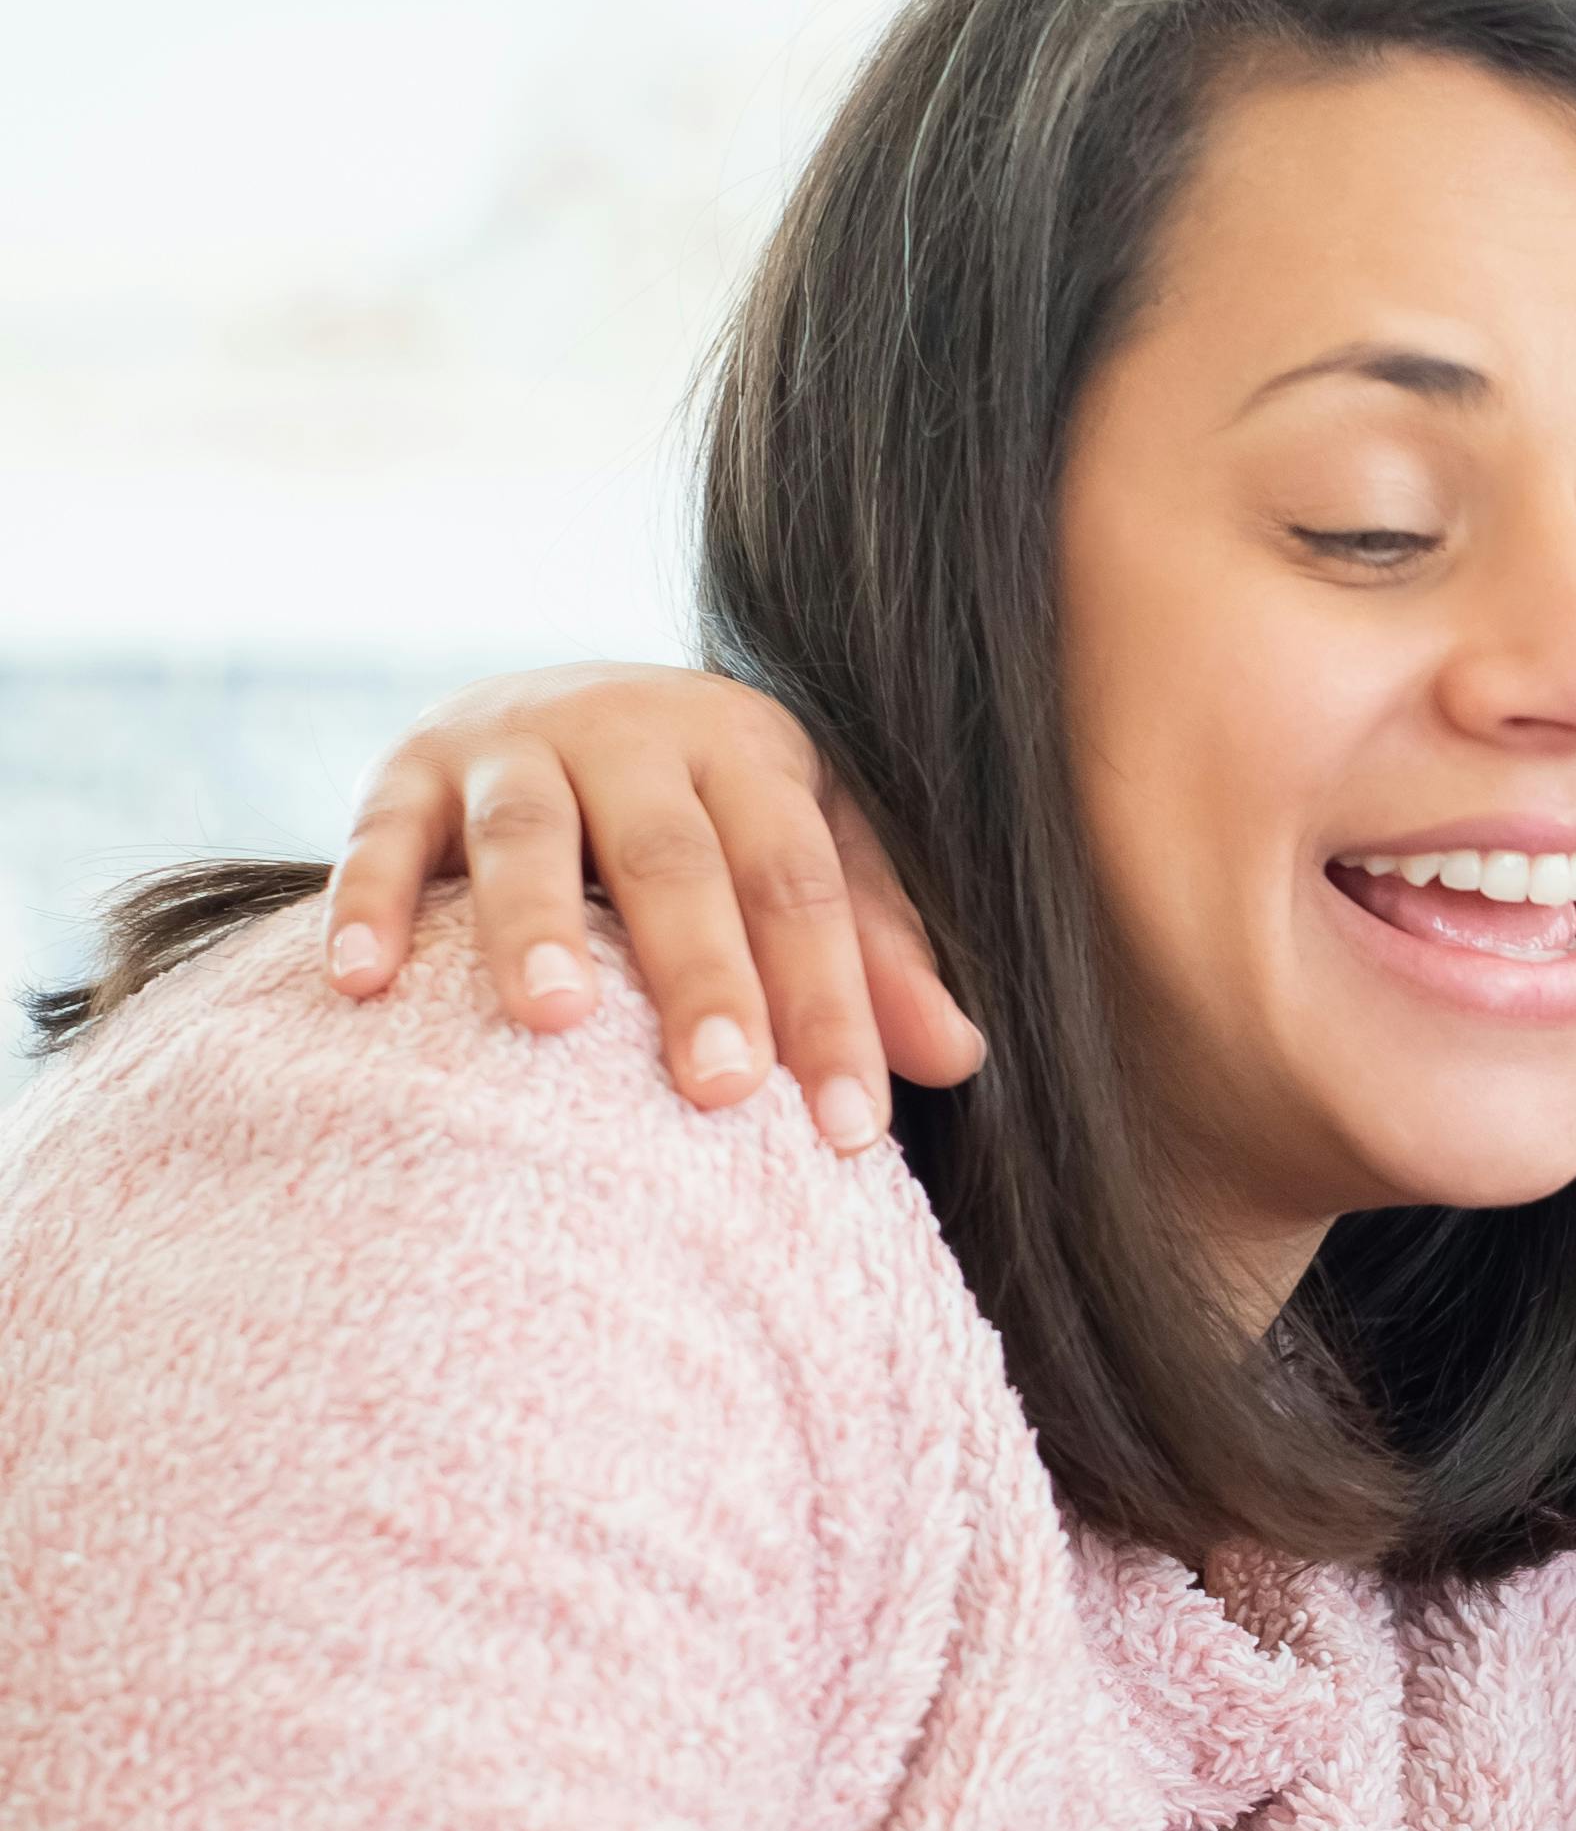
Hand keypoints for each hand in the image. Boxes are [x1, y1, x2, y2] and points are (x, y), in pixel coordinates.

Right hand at [321, 667, 979, 1153]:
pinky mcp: (408, 767)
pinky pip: (382, 832)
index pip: (799, 885)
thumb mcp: (804, 846)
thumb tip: (956, 1057)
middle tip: (721, 1091)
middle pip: (673, 859)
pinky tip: (363, 985)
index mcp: (747, 750)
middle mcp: (633, 731)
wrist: (562, 700)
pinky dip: (370, 901)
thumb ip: (872, 945)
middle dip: (701, 974)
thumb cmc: (708, 811)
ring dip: (535, 923)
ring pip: (529, 832)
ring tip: (552, 1020)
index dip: (833, 1005)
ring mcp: (513, 743)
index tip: (850, 1131)